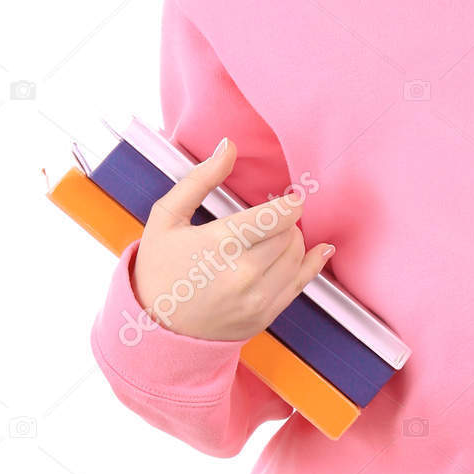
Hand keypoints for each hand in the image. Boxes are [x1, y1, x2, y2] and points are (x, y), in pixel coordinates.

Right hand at [129, 136, 335, 340]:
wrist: (154, 327)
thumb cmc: (158, 268)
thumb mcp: (167, 217)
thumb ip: (200, 179)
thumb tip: (229, 146)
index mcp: (220, 244)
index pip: (276, 216)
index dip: (289, 204)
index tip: (289, 199)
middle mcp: (243, 274)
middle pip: (289, 235)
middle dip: (285, 223)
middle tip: (270, 221)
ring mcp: (256, 299)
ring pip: (296, 257)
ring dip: (293, 241)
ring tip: (275, 237)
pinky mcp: (264, 316)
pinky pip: (300, 285)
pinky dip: (312, 264)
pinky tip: (320, 250)